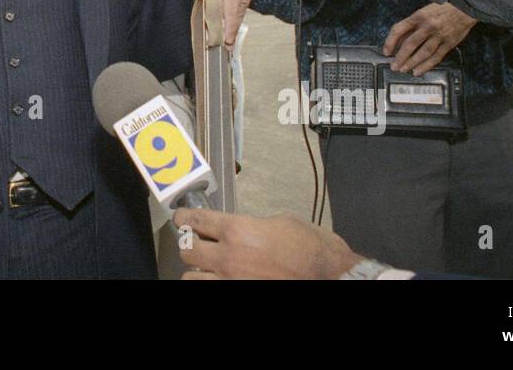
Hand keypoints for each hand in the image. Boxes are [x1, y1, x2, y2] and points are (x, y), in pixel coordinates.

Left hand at [173, 208, 362, 279]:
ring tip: (209, 268)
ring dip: (198, 271)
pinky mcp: (239, 295)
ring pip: (191, 278)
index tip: (182, 218)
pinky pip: (211, 291)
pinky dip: (213, 284)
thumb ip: (251, 224)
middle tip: (198, 243)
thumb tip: (239, 228)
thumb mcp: (280, 221)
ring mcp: (232, 281)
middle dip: (190, 245)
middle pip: (187, 251)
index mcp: (238, 230)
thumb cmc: (311, 247)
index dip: (184, 218)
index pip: (195, 221)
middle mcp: (228, 257)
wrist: (330, 275)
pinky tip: (223, 279)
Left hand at [183, 0, 254, 46]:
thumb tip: (215, 25)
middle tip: (225, 43)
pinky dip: (236, 10)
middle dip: (231, 27)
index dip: (230, 29)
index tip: (228, 43)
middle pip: (239, 12)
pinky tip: (227, 16)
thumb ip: (209, 5)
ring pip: (242, 9)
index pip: (232, 12)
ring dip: (234, 19)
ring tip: (225, 32)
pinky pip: (243, 2)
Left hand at [384, 2, 475, 74]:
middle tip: (394, 66)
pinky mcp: (449, 43)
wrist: (465, 6)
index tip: (386, 51)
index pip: (399, 29)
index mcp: (418, 16)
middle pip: (410, 44)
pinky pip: (436, 57)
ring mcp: (439, 36)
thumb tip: (399, 40)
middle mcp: (428, 26)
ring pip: (422, 53)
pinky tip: (419, 71)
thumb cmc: (443, 7)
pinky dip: (426, 66)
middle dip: (400, 57)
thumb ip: (412, 24)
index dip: (390, 42)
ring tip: (404, 70)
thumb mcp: (424, 11)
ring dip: (412, 63)